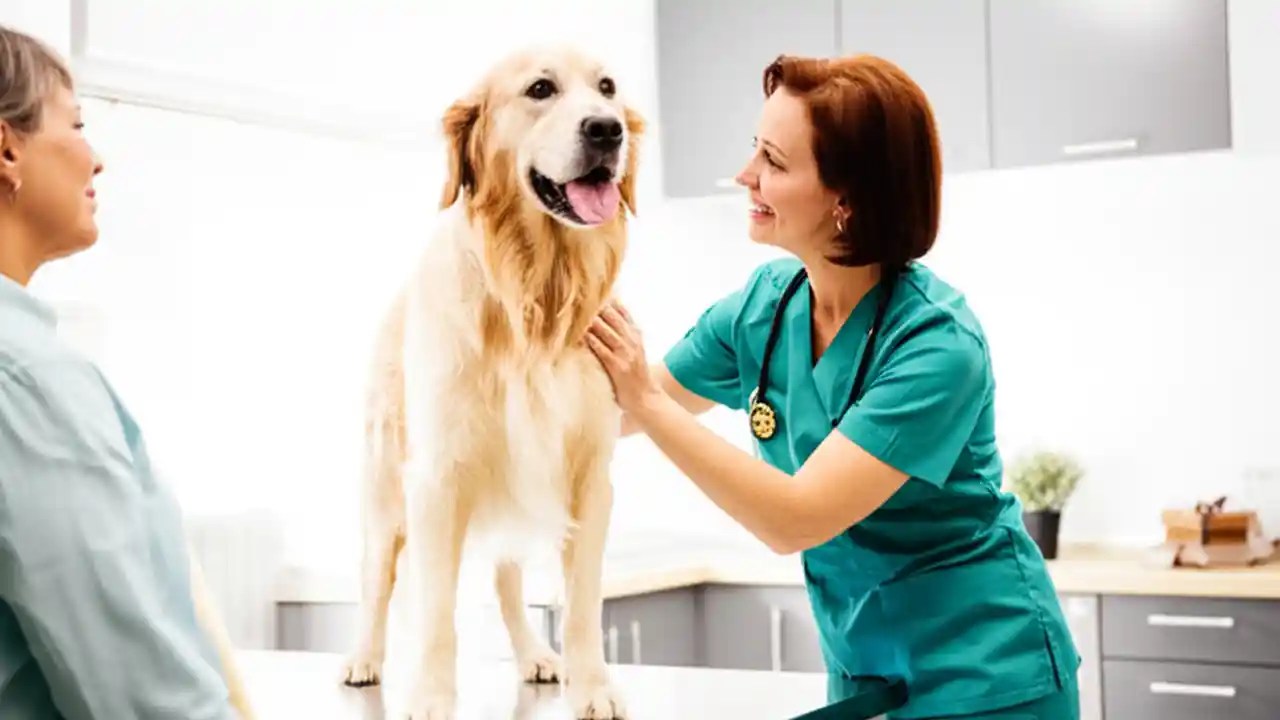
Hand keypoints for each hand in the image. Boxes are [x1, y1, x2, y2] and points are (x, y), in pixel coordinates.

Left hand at [584, 300, 662, 414]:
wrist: (646, 397)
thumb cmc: (636, 374)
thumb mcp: (635, 348)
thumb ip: (624, 333)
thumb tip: (607, 317)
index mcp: (636, 333)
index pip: (621, 310)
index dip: (606, 299)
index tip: (589, 291)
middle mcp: (632, 340)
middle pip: (612, 316)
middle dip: (595, 307)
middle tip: (577, 298)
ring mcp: (625, 353)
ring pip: (606, 330)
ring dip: (590, 321)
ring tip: (575, 311)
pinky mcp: (617, 366)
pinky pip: (601, 349)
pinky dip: (590, 340)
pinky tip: (579, 334)